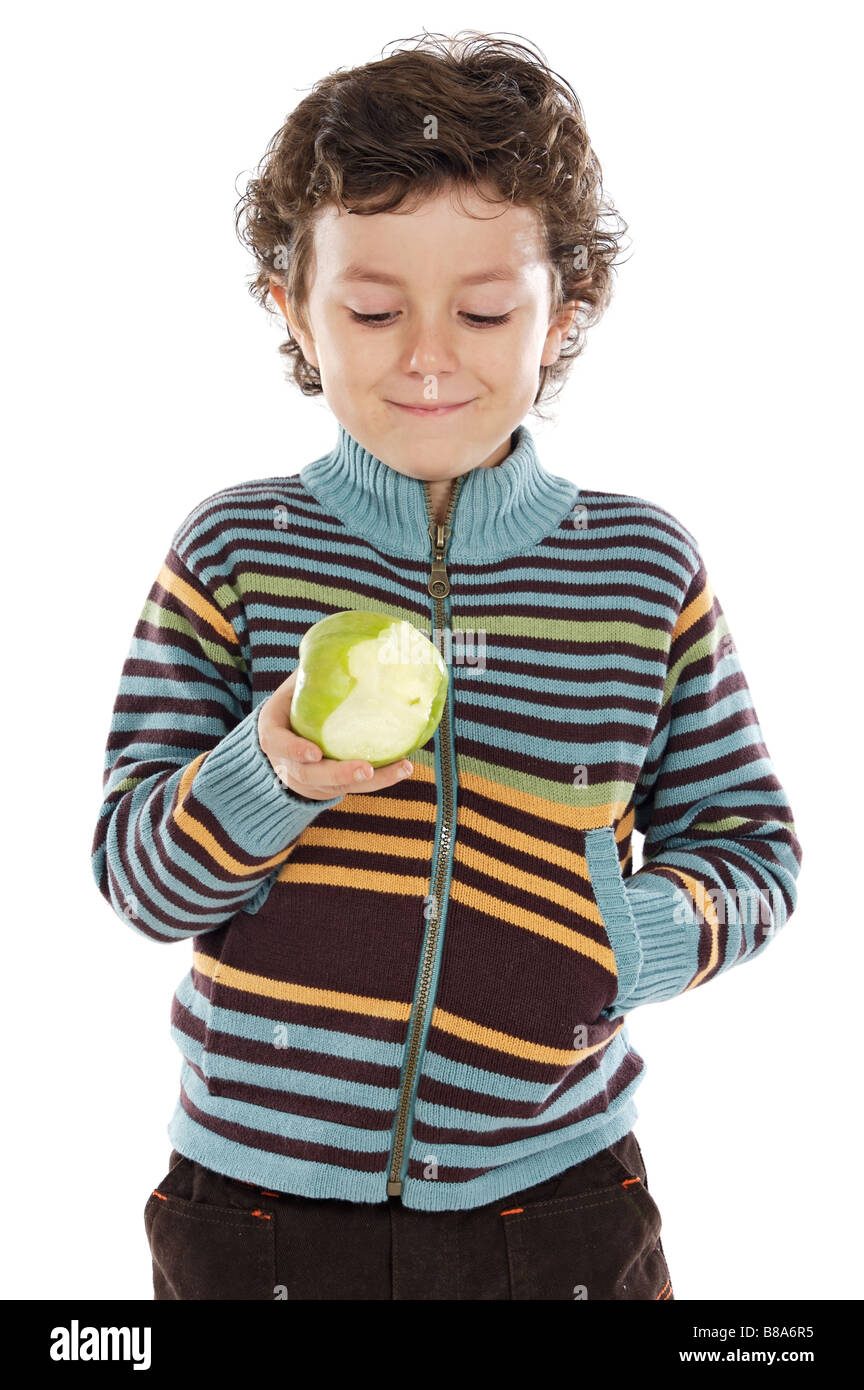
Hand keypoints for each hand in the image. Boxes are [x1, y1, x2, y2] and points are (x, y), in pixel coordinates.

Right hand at [257, 667, 414, 799]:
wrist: (282, 740)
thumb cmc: (291, 705)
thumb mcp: (293, 688)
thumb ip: (312, 671)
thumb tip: (346, 641)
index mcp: (274, 736)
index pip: (278, 745)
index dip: (294, 750)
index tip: (315, 752)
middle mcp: (288, 765)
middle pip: (311, 777)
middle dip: (339, 775)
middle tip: (365, 769)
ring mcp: (309, 781)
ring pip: (338, 788)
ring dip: (373, 781)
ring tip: (402, 768)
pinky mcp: (329, 789)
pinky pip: (355, 788)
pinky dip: (381, 779)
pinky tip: (406, 767)